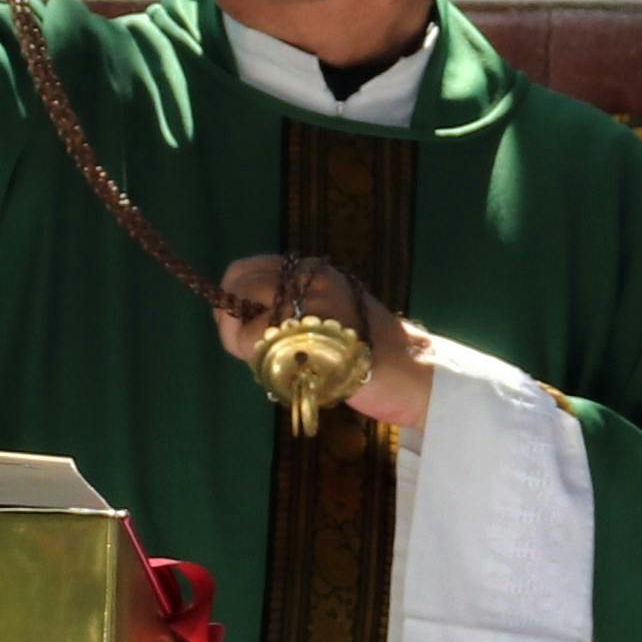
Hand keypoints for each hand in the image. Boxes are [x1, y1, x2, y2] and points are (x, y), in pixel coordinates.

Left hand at [212, 257, 431, 435]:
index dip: (234, 293)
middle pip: (237, 287)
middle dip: (231, 320)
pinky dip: (258, 364)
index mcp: (313, 271)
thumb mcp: (333, 308)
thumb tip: (244, 312)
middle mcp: (306, 279)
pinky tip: (285, 374)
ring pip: (240, 320)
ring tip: (276, 364)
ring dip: (246, 346)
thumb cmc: (369, 349)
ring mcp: (302, 305)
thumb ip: (292, 304)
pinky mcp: (300, 336)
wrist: (410, 372)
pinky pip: (253, 346)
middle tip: (251, 347)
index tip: (243, 318)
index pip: (247, 268)